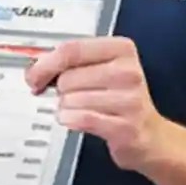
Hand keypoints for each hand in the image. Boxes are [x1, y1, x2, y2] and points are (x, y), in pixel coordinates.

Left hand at [25, 36, 167, 171]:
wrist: (151, 135)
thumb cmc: (120, 99)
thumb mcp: (103, 69)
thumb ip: (72, 63)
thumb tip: (35, 69)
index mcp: (121, 49)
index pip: (72, 49)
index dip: (45, 64)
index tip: (34, 75)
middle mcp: (128, 71)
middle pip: (68, 77)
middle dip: (60, 90)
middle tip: (70, 96)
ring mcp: (129, 100)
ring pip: (72, 99)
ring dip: (67, 108)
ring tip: (81, 110)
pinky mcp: (125, 126)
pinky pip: (81, 118)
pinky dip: (71, 120)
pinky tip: (76, 120)